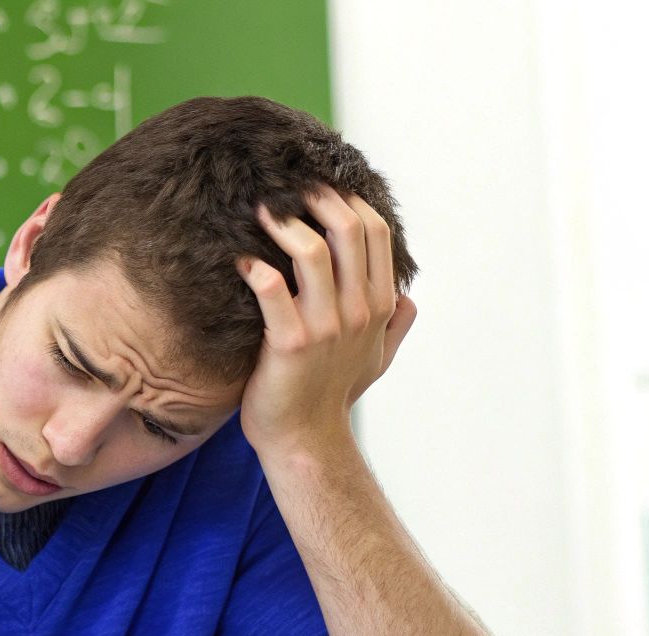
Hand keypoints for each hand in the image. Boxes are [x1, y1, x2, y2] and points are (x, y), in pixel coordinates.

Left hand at [237, 189, 419, 458]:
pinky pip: (272, 289)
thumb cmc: (334, 397)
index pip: (375, 233)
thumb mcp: (376, 360)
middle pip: (349, 230)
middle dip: (318, 198)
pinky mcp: (290, 342)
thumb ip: (395, 326)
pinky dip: (254, 268)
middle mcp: (359, 311)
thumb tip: (409, 298)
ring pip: (311, 252)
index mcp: (380, 305)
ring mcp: (327, 326)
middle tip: (287, 184)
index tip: (321, 183)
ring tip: (258, 210)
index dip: (349, 199)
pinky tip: (239, 260)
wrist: (306, 439)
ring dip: (283, 223)